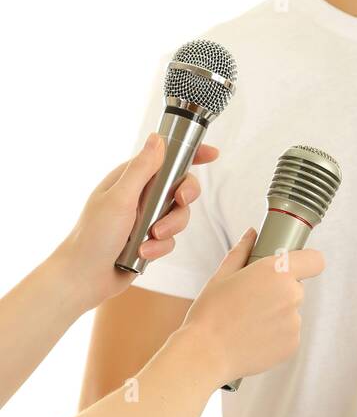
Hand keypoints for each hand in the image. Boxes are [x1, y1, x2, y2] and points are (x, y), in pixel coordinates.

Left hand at [53, 133, 218, 310]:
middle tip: (180, 202)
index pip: (165, 158)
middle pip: (180, 187)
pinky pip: (170, 239)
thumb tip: (157, 138)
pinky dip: (160, 247)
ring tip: (151, 237)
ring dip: (169, 228)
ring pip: (179, 216)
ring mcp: (146, 219)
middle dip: (184, 198)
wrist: (84, 277)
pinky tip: (143, 253)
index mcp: (130, 179)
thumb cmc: (93, 235)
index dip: (190, 155)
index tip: (211, 155)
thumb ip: (142, 169)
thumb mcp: (119, 197)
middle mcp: (140, 196)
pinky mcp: (150, 240)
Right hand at [182, 231, 324, 386]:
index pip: (315, 260)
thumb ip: (242, 251)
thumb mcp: (222, 275)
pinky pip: (288, 333)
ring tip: (247, 322)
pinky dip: (275, 334)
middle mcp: (292, 295)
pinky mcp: (293, 344)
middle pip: (296, 287)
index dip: (305, 262)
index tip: (292, 267)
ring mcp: (294, 322)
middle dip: (279, 290)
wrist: (205, 354)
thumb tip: (252, 234)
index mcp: (277, 272)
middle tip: (251, 300)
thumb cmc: (210, 313)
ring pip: (291, 311)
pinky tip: (252, 337)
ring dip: (276, 314)